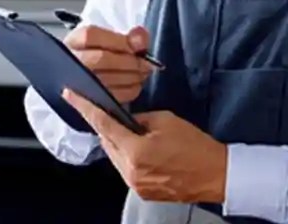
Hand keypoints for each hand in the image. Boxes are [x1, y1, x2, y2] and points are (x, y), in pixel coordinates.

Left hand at [62, 89, 227, 204]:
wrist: (217, 174)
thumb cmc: (196, 146)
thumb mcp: (165, 120)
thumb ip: (138, 118)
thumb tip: (125, 119)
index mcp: (136, 151)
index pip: (102, 124)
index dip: (84, 108)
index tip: (70, 95)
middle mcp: (131, 170)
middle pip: (106, 142)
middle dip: (107, 127)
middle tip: (115, 115)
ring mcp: (135, 184)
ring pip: (115, 156)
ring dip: (119, 143)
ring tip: (137, 135)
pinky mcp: (142, 192)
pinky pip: (125, 169)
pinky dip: (129, 157)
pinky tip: (143, 151)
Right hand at [63, 23, 153, 103]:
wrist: (88, 78)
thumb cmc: (102, 57)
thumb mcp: (112, 42)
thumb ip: (130, 37)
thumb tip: (140, 38)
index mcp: (74, 42)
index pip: (90, 36)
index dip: (118, 41)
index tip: (137, 46)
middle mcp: (70, 61)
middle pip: (100, 59)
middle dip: (129, 62)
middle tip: (146, 64)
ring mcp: (75, 84)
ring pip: (105, 80)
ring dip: (131, 77)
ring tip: (142, 74)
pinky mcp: (86, 103)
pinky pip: (110, 98)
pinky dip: (128, 91)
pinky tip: (135, 85)